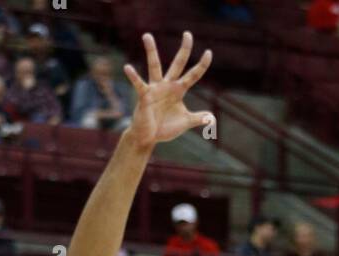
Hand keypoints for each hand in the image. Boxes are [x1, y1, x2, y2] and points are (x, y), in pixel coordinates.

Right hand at [124, 32, 212, 151]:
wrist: (148, 138)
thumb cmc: (164, 128)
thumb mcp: (185, 123)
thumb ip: (198, 119)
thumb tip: (211, 119)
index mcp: (178, 90)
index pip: (193, 75)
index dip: (201, 65)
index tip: (208, 52)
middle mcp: (167, 85)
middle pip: (178, 63)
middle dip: (184, 49)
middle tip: (188, 33)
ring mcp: (155, 89)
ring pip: (154, 66)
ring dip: (151, 51)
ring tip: (147, 35)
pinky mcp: (145, 96)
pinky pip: (139, 84)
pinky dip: (134, 77)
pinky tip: (128, 67)